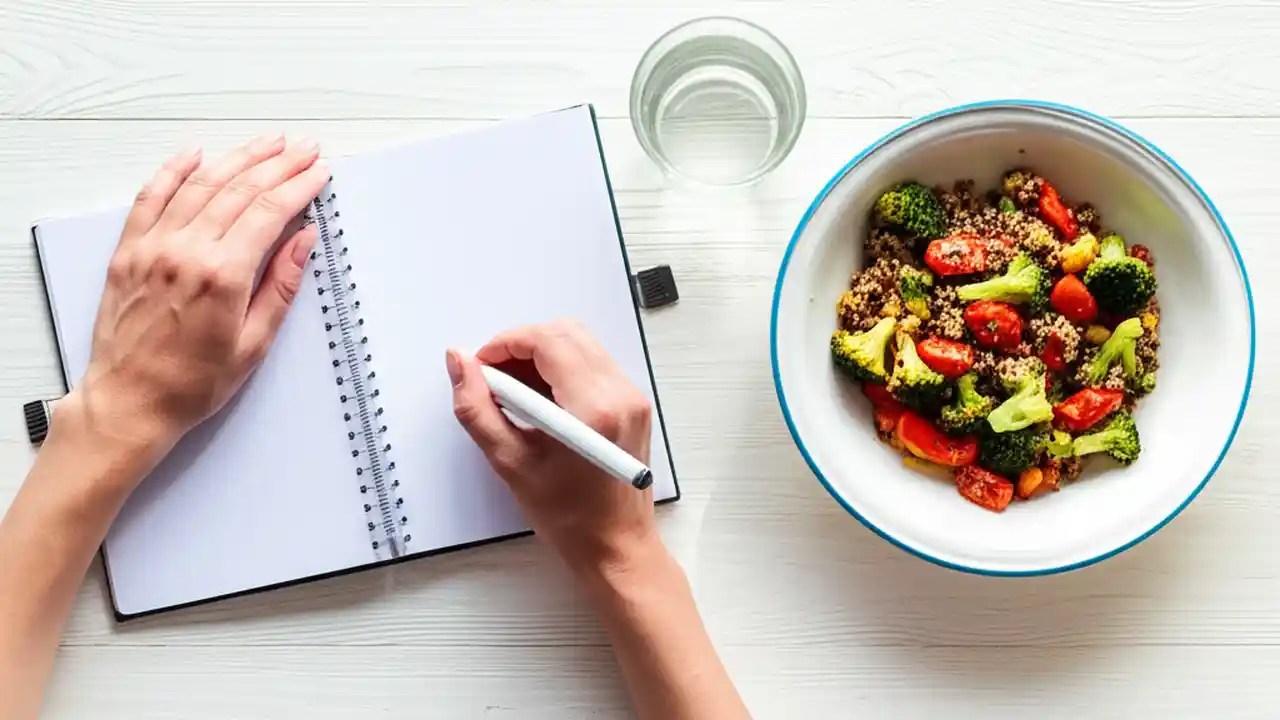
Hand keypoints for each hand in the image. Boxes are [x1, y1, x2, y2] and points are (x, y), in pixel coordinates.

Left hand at [61, 135, 329, 475]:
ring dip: (238, 158)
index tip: (319, 173)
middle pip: (239, 190)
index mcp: (222, 276)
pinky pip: (151, 198)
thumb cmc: (192, 384)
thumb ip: (280, 287)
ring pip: (201, 185)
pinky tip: (196, 154)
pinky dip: (174, 171)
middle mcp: (185, 252)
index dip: (298, 187)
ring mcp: (152, 247)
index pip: (269, 212)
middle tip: (304, 149)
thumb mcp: (253, 344)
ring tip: (267, 143)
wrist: (130, 402)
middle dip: (277, 164)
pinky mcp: (128, 252)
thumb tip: (302, 240)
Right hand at [447, 321, 659, 580]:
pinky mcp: (634, 403)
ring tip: (513, 393)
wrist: (616, 546)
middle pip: (566, 333)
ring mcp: (633, 396)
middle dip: (522, 346)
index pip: (547, 342)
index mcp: (593, 408)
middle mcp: (621, 394)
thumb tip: (459, 362)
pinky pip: (594, 365)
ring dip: (541, 357)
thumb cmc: (570, 517)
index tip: (481, 366)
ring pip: (581, 344)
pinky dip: (561, 371)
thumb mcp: (510, 462)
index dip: (506, 344)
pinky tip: (539, 402)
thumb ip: (477, 408)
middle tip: (493, 377)